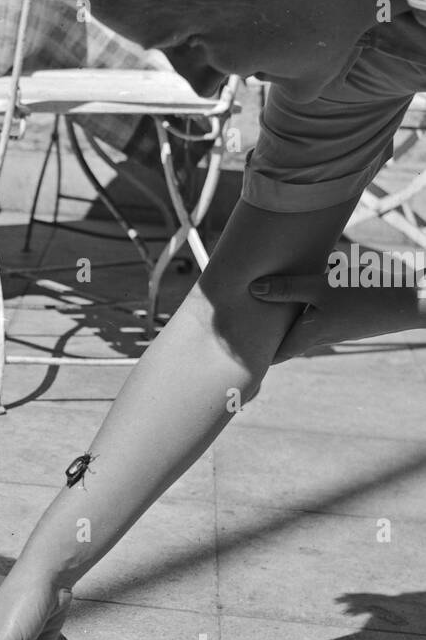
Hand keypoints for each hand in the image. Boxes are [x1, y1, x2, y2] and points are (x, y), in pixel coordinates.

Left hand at [249, 274, 401, 361]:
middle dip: (262, 331)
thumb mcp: (321, 287)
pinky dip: (301, 300)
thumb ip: (287, 288)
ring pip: (298, 321)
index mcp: (308, 335)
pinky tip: (298, 281)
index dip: (252, 358)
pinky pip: (314, 309)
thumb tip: (252, 291)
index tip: (230, 355)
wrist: (410, 301)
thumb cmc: (364, 296)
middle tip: (235, 322)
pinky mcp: (344, 314)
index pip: (273, 355)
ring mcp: (332, 325)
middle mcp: (318, 335)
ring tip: (258, 298)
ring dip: (282, 313)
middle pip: (282, 338)